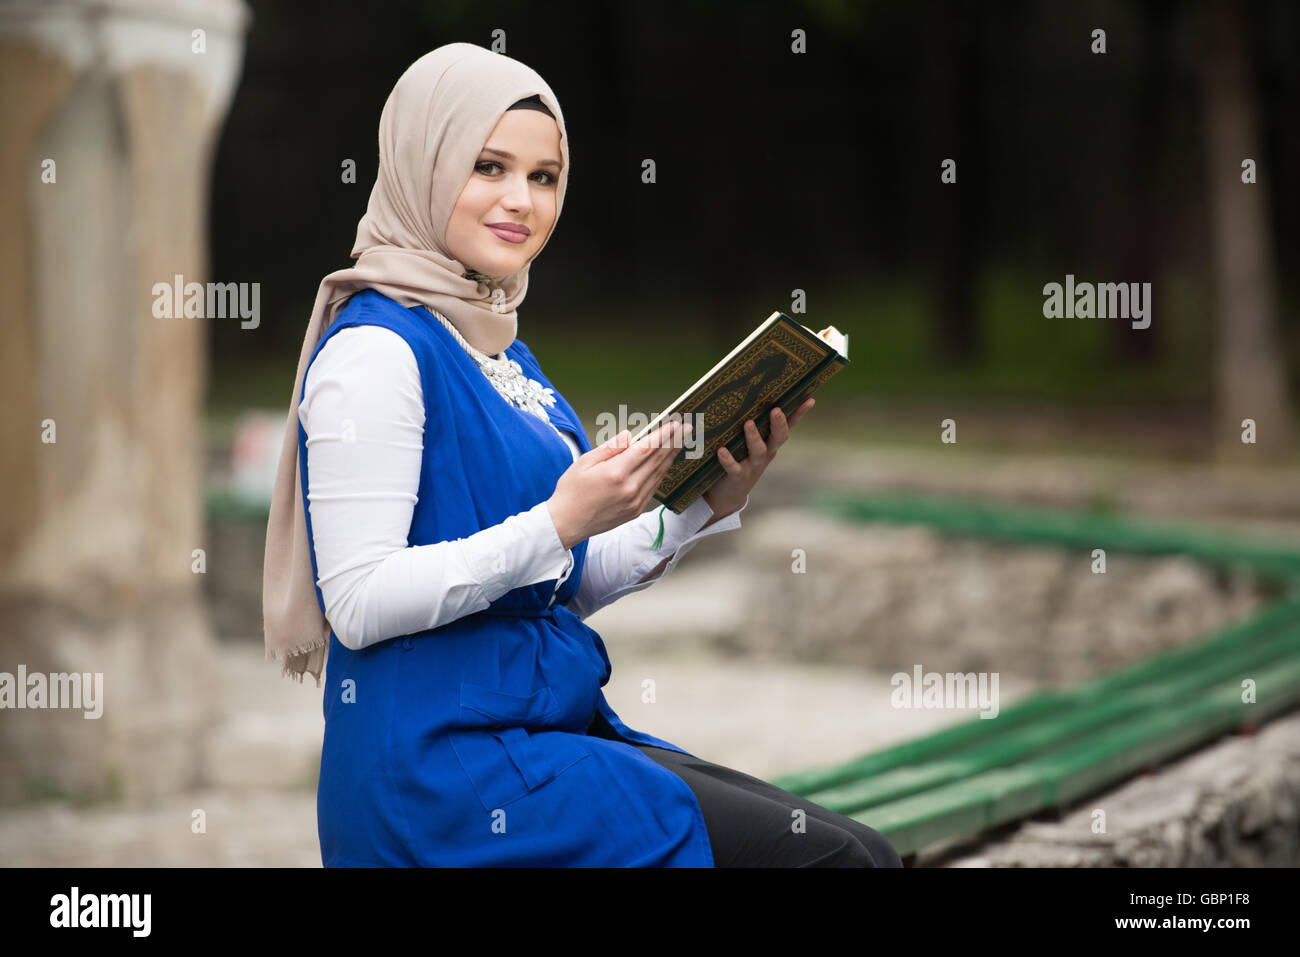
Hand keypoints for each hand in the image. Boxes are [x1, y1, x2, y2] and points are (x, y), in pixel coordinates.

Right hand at [546, 419, 691, 548]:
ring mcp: (635, 502)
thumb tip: (630, 435)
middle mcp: (629, 488)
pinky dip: (661, 472)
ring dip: (671, 457)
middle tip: (688, 428)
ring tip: (680, 442)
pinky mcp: (635, 510)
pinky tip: (665, 462)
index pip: (646, 449)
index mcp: (616, 473)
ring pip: (659, 474)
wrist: (566, 524)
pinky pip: (653, 487)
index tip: (676, 423)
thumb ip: (610, 448)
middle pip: (657, 460)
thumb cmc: (571, 491)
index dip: (663, 435)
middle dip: (674, 442)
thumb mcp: (585, 462)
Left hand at [702, 397, 814, 517]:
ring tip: (748, 423)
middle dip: (779, 424)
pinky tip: (722, 450)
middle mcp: (766, 453)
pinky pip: (735, 468)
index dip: (799, 414)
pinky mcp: (738, 476)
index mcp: (770, 442)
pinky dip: (729, 459)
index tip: (809, 399)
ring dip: (754, 437)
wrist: (728, 494)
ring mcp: (753, 465)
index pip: (788, 425)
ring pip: (758, 451)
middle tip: (776, 410)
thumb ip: (750, 423)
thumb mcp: (747, 442)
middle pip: (778, 438)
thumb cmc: (738, 459)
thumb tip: (745, 396)